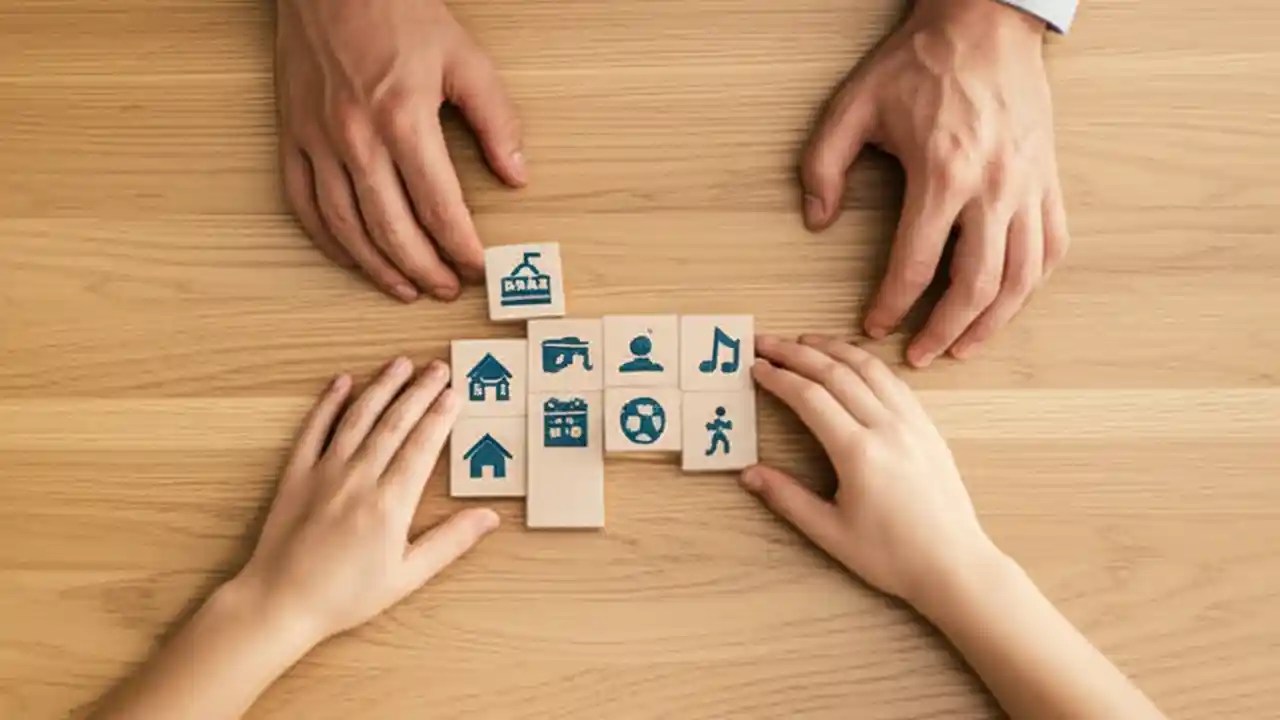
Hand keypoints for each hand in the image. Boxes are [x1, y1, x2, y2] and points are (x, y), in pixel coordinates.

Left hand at [233, 357, 499, 642]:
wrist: (281, 603)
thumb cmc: (346, 596)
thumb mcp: (407, 576)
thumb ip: (449, 541)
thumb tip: (489, 516)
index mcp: (390, 504)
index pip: (422, 447)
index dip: (440, 416)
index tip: (454, 393)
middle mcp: (359, 479)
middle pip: (395, 424)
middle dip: (419, 391)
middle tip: (438, 367)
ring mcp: (325, 473)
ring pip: (359, 418)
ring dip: (382, 387)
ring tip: (401, 364)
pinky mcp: (296, 475)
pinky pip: (314, 430)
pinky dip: (328, 403)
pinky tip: (342, 382)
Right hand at [276, 0, 525, 301]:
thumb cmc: (396, 10)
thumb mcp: (464, 58)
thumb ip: (496, 119)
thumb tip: (516, 174)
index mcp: (403, 119)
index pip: (438, 206)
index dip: (461, 247)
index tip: (478, 268)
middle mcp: (356, 138)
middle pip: (391, 228)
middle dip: (424, 269)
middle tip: (448, 289)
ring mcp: (317, 140)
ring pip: (344, 227)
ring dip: (377, 267)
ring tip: (406, 289)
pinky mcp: (291, 135)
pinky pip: (302, 204)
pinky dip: (327, 240)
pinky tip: (351, 257)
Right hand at [742, 335, 998, 607]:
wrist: (954, 565)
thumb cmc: (892, 556)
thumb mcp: (830, 532)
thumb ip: (787, 498)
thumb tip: (748, 473)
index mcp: (859, 453)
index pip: (810, 398)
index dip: (779, 377)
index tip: (755, 367)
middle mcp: (887, 428)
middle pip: (836, 372)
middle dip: (796, 352)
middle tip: (767, 342)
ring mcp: (912, 423)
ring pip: (869, 367)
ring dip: (833, 347)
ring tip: (804, 340)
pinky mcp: (928, 427)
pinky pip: (894, 381)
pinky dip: (866, 362)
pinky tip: (851, 360)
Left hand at [801, 0, 1068, 365]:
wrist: (985, 23)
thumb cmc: (919, 64)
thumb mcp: (853, 105)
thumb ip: (824, 166)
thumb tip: (818, 221)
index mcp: (943, 173)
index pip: (915, 264)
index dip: (892, 304)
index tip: (875, 324)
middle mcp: (993, 188)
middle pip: (976, 285)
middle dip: (945, 330)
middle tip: (921, 354)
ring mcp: (1029, 186)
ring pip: (1022, 277)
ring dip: (993, 322)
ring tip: (964, 347)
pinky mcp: (1049, 180)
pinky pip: (1052, 247)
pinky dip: (1031, 285)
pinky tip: (1008, 304)